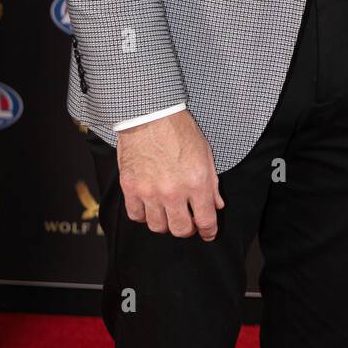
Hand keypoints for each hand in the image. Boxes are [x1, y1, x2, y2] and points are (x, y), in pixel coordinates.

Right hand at [116, 109, 224, 238]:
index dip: (209, 231)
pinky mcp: (131, 188)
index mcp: (196, 182)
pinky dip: (144, 215)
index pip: (206, 220)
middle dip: (188, 230)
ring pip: (158, 227)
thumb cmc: (179, 130)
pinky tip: (149, 206)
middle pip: (181, 230)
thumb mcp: (205, 153)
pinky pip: (136, 216)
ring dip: (165, 223)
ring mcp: (150, 192)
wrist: (149, 115)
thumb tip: (216, 205)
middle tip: (188, 223)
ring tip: (168, 213)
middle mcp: (173, 192)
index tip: (208, 233)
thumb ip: (212, 183)